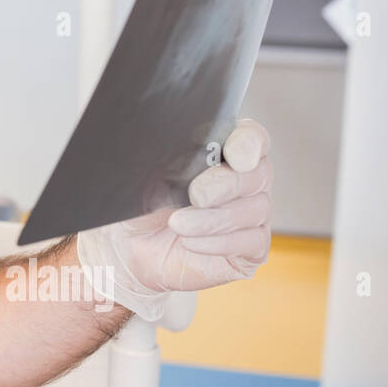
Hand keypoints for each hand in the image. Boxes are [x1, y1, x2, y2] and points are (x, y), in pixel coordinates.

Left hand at [76, 118, 272, 321]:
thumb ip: (170, 160)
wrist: (129, 248)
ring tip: (177, 224)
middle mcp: (244, 182)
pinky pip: (251, 241)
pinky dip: (218, 241)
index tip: (232, 154)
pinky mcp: (250, 249)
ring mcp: (251, 215)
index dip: (247, 143)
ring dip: (213, 218)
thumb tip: (183, 156)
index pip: (251, 137)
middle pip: (259, 173)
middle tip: (195, 194)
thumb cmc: (141, 206)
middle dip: (226, 183)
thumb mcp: (146, 178)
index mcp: (222, 153)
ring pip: (255, 209)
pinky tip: (189, 242)